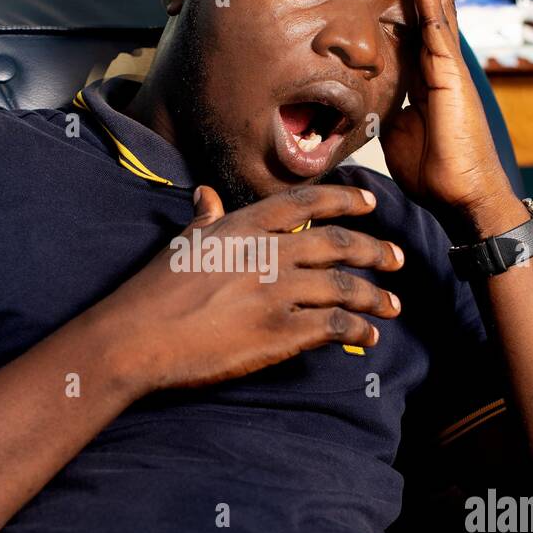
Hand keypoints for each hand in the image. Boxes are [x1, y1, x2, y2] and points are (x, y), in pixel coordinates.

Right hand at [96, 184, 403, 391]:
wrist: (135, 338)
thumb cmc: (151, 292)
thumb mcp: (181, 243)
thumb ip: (205, 218)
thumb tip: (206, 194)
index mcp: (243, 227)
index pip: (305, 203)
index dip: (345, 201)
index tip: (372, 203)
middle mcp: (265, 253)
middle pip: (337, 243)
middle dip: (374, 250)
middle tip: (397, 258)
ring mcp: (275, 292)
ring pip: (343, 287)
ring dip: (375, 296)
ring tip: (393, 304)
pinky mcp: (278, 332)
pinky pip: (333, 326)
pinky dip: (357, 329)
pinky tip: (368, 335)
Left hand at [379, 0, 521, 238]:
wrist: (461, 196)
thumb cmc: (435, 172)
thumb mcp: (398, 132)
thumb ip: (388, 106)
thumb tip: (367, 95)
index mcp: (429, 78)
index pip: (420, 27)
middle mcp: (442, 67)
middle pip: (438, 8)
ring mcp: (449, 70)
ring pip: (441, 10)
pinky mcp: (451, 79)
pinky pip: (438, 31)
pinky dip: (430, 0)